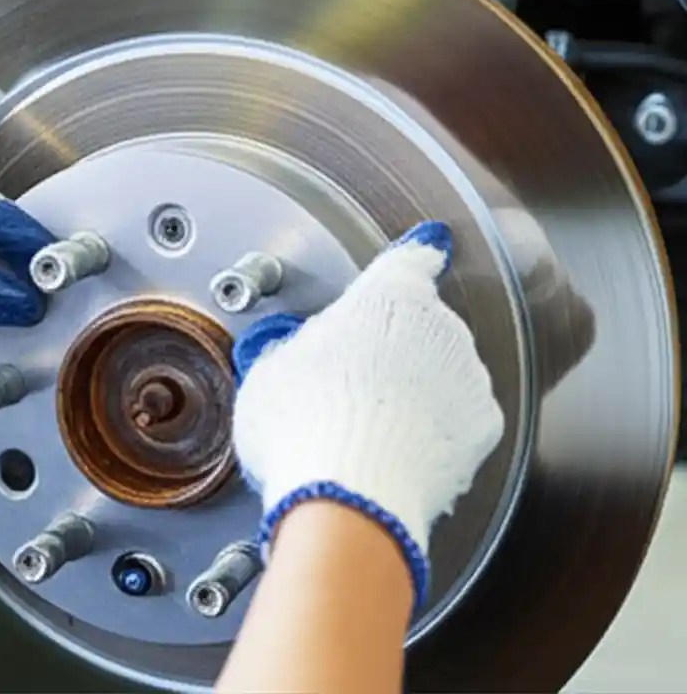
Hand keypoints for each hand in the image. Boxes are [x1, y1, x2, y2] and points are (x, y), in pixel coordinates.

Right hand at [231, 221, 504, 608]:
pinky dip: (433, 435)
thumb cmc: (305, 427)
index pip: (412, 260)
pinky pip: (456, 422)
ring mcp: (469, 380)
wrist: (349, 501)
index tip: (427, 250)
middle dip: (391, 349)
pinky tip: (393, 453)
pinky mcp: (483, 431)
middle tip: (345, 384)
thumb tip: (285, 350)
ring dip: (415, 393)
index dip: (414, 258)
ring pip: (443, 375)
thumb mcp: (269, 372)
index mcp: (389, 297)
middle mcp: (441, 328)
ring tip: (363, 428)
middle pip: (419, 326)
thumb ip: (291, 347)